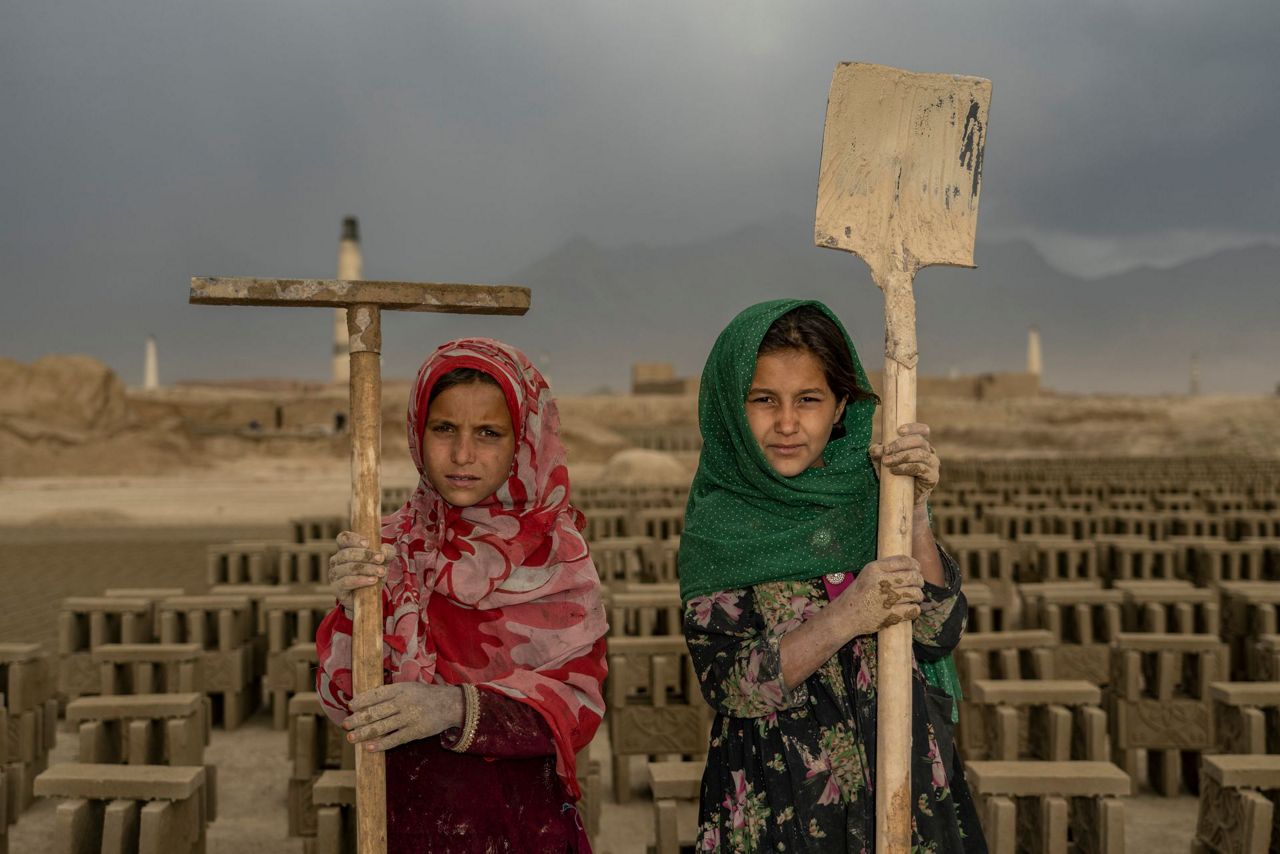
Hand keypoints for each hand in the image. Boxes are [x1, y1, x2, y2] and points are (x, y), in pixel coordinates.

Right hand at [328, 531, 394, 610]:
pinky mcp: (336, 587)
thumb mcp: (383, 560)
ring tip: (381, 572)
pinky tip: (373, 580)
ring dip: (367, 568)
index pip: (343, 538)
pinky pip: (346, 582)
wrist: (368, 597)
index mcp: (345, 549)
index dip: (353, 539)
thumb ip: (386, 552)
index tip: (367, 543)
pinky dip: (360, 580)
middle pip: (347, 553)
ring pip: (349, 568)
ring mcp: (334, 574)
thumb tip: (384, 551)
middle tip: (380, 559)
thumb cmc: (373, 573)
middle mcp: (336, 560)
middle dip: (366, 555)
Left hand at [343, 682, 464, 752]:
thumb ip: (391, 693)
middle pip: (376, 712)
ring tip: (351, 738)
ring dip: (364, 733)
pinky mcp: (415, 732)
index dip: (362, 701)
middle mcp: (404, 702)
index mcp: (401, 688)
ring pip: (382, 727)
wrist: (450, 705)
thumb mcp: (410, 687)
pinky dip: (381, 744)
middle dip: (358, 719)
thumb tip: (366, 701)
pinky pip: (395, 739)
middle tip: (345, 724)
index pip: (376, 694)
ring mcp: (409, 717)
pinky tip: (369, 747)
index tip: (350, 706)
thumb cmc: (426, 696)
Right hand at [832, 555, 924, 637]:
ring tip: (915, 597)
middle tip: (918, 584)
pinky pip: (913, 610)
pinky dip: (915, 609)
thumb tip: (912, 566)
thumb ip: (885, 568)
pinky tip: (910, 608)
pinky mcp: (891, 615)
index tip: (917, 568)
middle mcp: (881, 582)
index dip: (915, 564)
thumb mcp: (867, 574)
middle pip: (913, 577)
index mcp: (875, 569)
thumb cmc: (859, 594)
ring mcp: (887, 599)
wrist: (846, 616)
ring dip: (918, 596)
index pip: (904, 561)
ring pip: (915, 594)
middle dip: (919, 580)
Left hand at [870, 422, 939, 505]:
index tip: (899, 430)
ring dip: (901, 456)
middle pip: (919, 441)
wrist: (902, 500)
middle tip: (886, 450)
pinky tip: (894, 471)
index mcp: (920, 444)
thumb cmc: (893, 476)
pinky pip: (920, 468)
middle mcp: (930, 452)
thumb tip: (876, 449)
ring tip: (886, 462)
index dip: (913, 428)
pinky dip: (905, 468)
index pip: (923, 430)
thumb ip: (878, 453)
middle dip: (901, 443)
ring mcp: (933, 464)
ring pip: (920, 454)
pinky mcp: (933, 477)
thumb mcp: (881, 462)